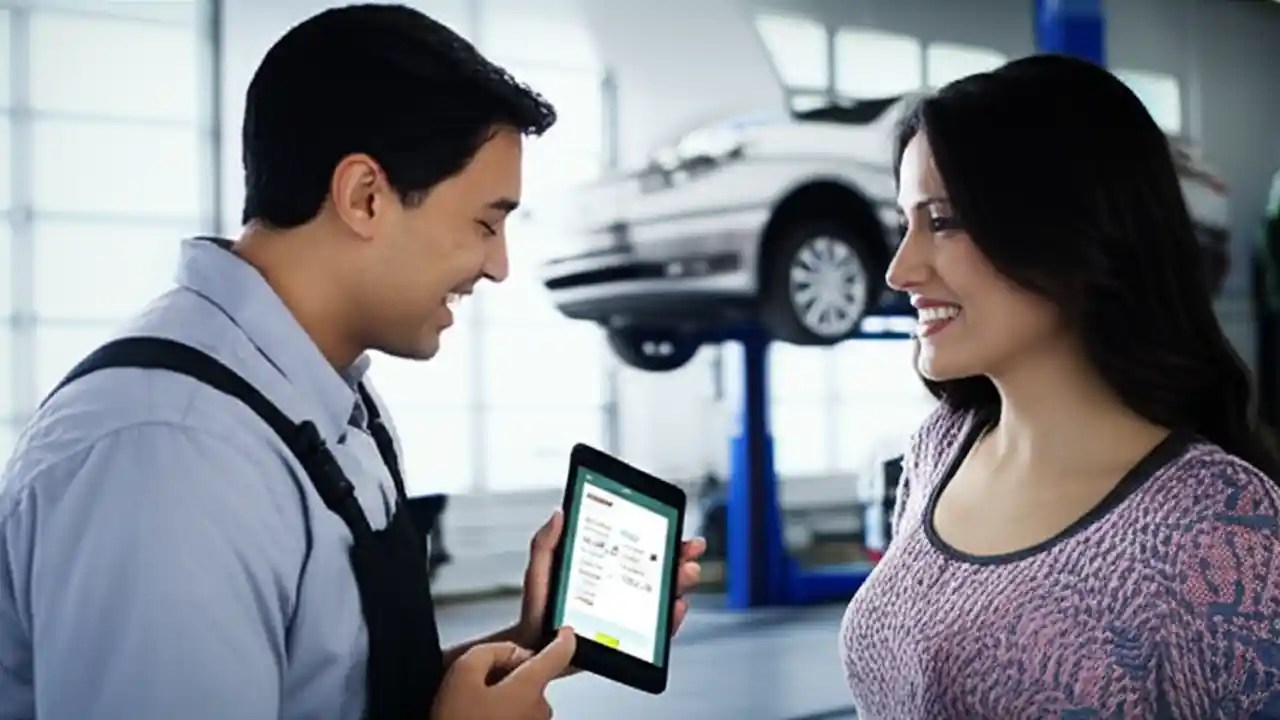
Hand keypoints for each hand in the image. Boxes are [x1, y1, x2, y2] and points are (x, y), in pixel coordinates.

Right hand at [431, 627, 576, 719]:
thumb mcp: (461, 674)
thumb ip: (489, 651)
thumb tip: (508, 652)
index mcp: (528, 689)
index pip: (558, 656)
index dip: (563, 640)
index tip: (566, 633)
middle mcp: (538, 711)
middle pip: (532, 679)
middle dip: (510, 675)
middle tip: (478, 684)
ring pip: (523, 702)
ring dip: (504, 699)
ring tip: (472, 710)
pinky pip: (518, 719)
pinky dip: (503, 715)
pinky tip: (478, 718)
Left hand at [515, 509, 706, 648]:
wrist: (533, 650)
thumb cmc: (538, 610)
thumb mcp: (540, 572)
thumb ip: (545, 544)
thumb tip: (559, 513)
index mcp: (606, 566)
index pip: (640, 546)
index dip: (662, 535)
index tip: (675, 525)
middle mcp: (623, 587)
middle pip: (660, 569)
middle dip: (681, 556)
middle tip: (690, 549)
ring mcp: (630, 613)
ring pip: (665, 596)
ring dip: (681, 582)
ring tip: (686, 573)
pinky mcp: (633, 640)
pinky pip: (659, 631)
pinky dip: (672, 619)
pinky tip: (676, 606)